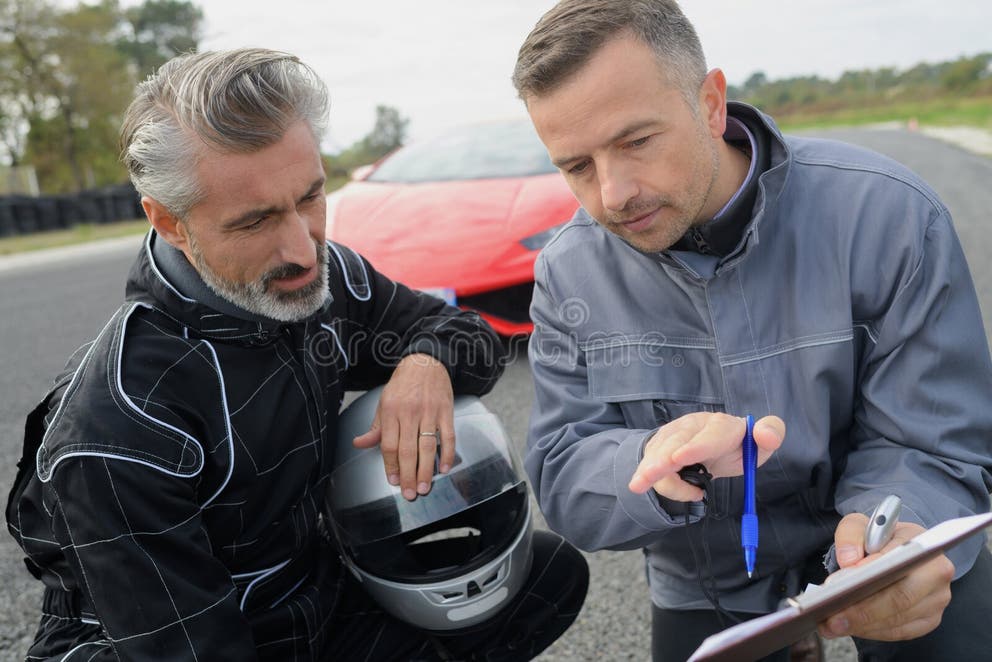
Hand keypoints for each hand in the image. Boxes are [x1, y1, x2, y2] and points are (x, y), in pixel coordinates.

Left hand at [352, 353, 453, 500]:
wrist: (425, 362)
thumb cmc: (403, 385)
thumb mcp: (384, 403)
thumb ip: (375, 427)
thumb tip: (359, 443)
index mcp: (391, 411)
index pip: (389, 444)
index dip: (391, 466)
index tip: (394, 481)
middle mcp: (409, 412)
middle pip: (408, 449)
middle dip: (408, 474)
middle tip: (410, 494)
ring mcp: (429, 412)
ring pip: (427, 446)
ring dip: (426, 470)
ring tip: (424, 487)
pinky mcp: (446, 411)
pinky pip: (448, 436)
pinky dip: (447, 454)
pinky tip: (443, 468)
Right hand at [627, 412, 784, 500]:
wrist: (714, 442)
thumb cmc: (737, 446)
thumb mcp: (758, 444)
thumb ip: (770, 435)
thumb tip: (765, 434)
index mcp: (722, 425)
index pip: (709, 436)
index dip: (694, 447)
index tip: (679, 458)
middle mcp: (693, 425)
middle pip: (673, 444)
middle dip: (658, 463)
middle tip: (642, 481)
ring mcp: (673, 434)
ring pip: (658, 455)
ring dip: (649, 472)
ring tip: (642, 488)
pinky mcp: (658, 443)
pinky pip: (651, 463)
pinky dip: (656, 480)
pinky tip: (677, 491)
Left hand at [819, 517, 954, 640]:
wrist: (894, 549)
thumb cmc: (878, 538)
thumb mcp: (859, 524)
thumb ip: (851, 535)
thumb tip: (849, 560)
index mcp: (922, 543)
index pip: (894, 563)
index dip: (866, 576)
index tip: (838, 586)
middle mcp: (936, 572)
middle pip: (900, 598)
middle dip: (862, 611)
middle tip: (831, 618)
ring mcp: (936, 598)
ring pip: (898, 619)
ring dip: (862, 626)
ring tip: (832, 625)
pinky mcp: (929, 619)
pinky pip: (899, 631)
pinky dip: (872, 632)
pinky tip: (850, 628)